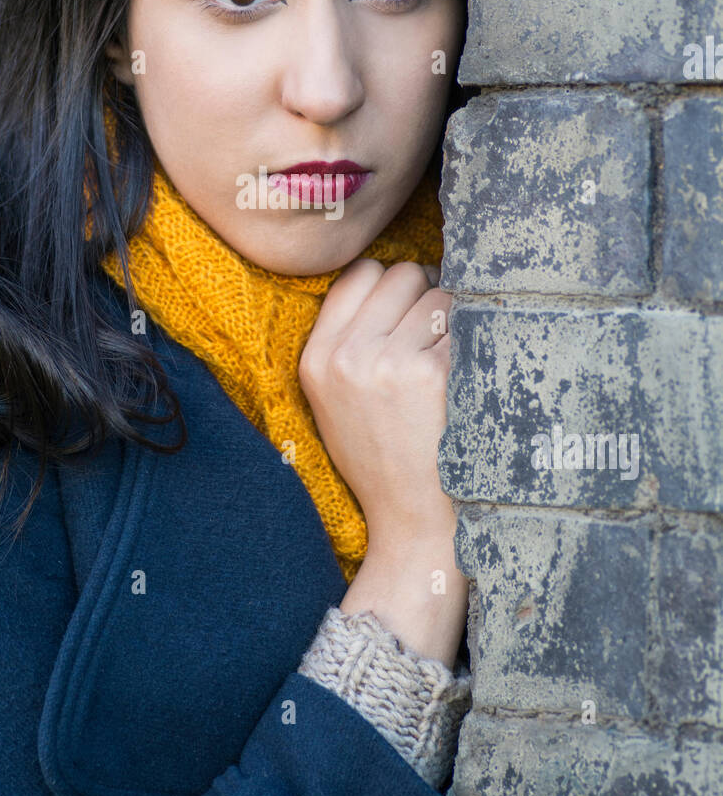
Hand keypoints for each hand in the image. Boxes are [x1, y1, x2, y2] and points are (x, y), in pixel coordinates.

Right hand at [298, 257, 454, 551]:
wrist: (412, 521)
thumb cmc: (382, 456)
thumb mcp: (336, 399)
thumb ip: (350, 338)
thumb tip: (401, 274)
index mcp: (317, 359)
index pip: (361, 273)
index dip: (392, 285)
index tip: (408, 311)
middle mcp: (348, 357)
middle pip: (404, 274)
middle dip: (426, 297)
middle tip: (435, 340)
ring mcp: (390, 364)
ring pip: (441, 295)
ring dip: (455, 320)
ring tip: (449, 366)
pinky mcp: (433, 375)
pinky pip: (469, 325)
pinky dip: (477, 343)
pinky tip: (469, 379)